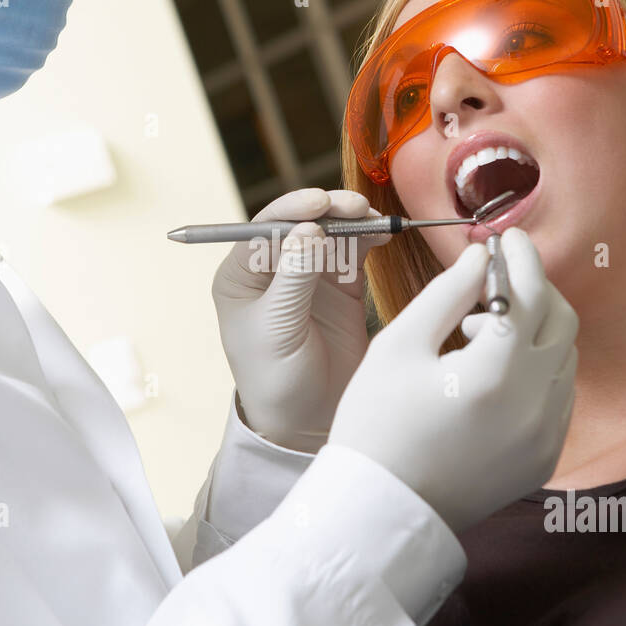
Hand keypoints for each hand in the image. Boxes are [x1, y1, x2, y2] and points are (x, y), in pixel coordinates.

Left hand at [211, 187, 390, 450]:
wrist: (305, 420)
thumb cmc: (275, 380)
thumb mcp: (277, 329)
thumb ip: (294, 278)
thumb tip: (310, 229)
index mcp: (241, 275)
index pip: (264, 229)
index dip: (293, 210)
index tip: (321, 205)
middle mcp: (273, 268)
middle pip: (301, 223)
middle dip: (329, 211)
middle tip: (357, 209)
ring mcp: (308, 274)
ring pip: (330, 232)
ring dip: (351, 221)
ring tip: (375, 220)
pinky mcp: (340, 286)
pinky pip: (354, 251)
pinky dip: (369, 239)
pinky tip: (383, 234)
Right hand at [327, 228, 578, 530]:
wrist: (380, 509)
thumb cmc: (376, 424)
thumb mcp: (398, 346)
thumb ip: (447, 293)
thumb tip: (482, 256)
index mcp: (496, 373)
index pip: (529, 292)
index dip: (520, 256)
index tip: (506, 236)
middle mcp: (534, 405)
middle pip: (561, 320)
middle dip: (534, 288)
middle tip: (496, 277)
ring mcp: (545, 436)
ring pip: (564, 358)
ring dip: (534, 331)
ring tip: (481, 333)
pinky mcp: (544, 458)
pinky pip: (559, 397)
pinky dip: (538, 371)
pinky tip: (494, 374)